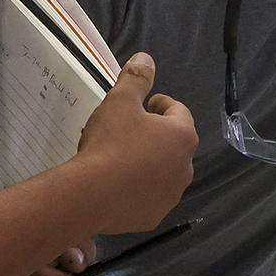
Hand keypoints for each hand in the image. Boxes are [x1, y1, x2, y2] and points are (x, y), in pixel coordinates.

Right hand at [74, 53, 197, 233]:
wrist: (90, 194)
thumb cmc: (110, 143)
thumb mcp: (120, 102)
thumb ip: (136, 78)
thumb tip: (146, 58)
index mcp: (182, 136)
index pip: (178, 111)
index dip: (160, 104)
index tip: (145, 105)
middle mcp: (185, 167)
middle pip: (173, 143)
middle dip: (155, 135)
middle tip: (129, 132)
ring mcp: (171, 195)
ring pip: (163, 172)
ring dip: (149, 163)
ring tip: (122, 160)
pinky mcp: (154, 217)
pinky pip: (149, 197)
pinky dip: (139, 190)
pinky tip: (119, 186)